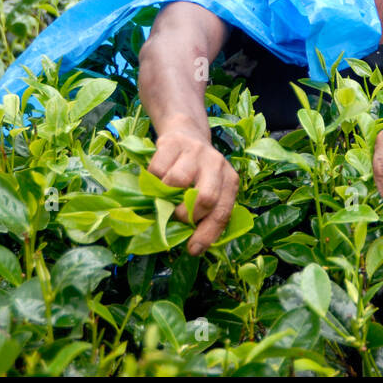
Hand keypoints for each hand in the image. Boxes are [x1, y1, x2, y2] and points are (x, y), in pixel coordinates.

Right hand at [147, 118, 239, 255]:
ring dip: (165, 195)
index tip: (193, 249)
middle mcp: (216, 164)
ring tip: (164, 195)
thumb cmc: (198, 171)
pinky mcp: (173, 143)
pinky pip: (157, 169)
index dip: (207, 234)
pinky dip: (152, 180)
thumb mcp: (210, 189)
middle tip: (176, 216)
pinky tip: (157, 178)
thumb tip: (192, 245)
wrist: (186, 132)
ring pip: (176, 182)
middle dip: (187, 214)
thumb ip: (206, 212)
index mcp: (230, 180)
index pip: (222, 212)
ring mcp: (195, 152)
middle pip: (206, 198)